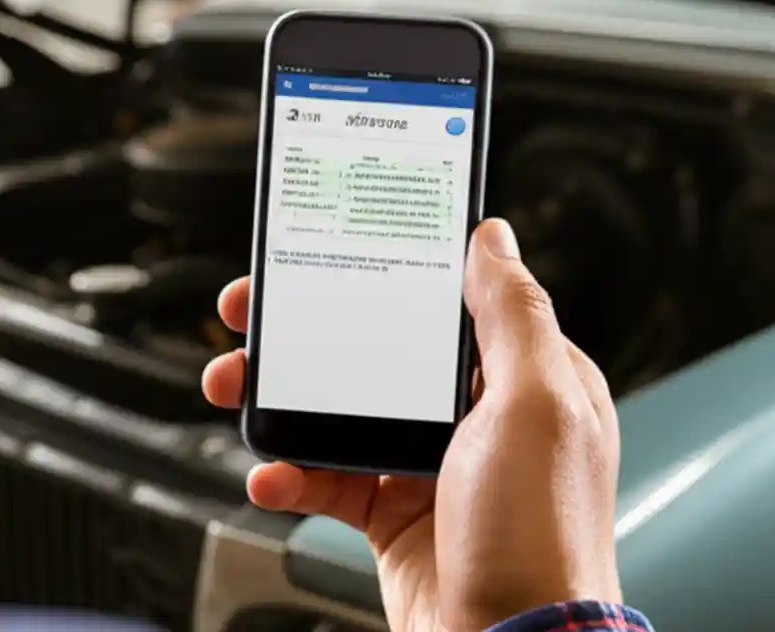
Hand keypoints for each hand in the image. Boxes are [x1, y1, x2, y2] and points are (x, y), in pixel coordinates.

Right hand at [201, 219, 622, 630]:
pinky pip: (331, 480)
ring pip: (344, 412)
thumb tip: (494, 239)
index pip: (448, 302)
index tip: (330, 251)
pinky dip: (291, 473)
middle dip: (311, 332)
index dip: (387, 271)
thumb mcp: (538, 404)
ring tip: (232, 385)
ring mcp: (432, 467)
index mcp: (523, 378)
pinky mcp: (395, 515)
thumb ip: (514, 316)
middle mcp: (478, 417)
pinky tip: (268, 472)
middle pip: (381, 351)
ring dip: (284, 398)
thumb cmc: (543, 534)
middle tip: (250, 313)